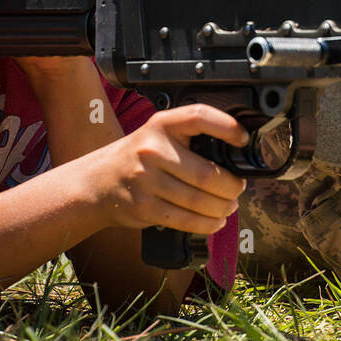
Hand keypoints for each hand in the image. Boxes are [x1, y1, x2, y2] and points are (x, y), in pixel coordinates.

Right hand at [85, 104, 249, 236]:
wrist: (97, 182)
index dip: (227, 126)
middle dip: (232, 186)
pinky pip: (186, 220)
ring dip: (223, 207)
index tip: (243, 139)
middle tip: (238, 188)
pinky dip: (207, 224)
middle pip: (207, 173)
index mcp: (162, 124)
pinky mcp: (145, 207)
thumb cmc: (137, 157)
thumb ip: (188, 138)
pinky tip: (215, 221)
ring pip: (199, 200)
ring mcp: (147, 180)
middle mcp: (153, 149)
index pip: (199, 116)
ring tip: (229, 206)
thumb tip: (234, 155)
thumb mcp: (158, 135)